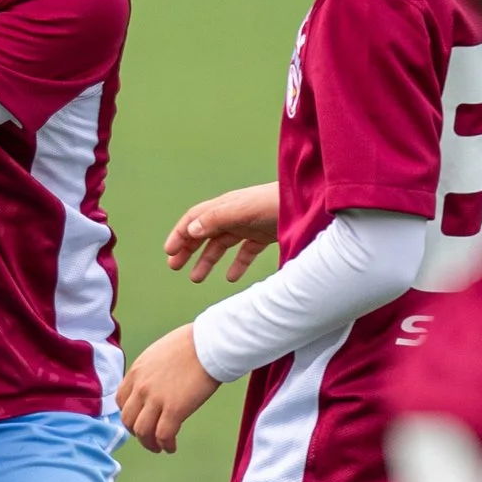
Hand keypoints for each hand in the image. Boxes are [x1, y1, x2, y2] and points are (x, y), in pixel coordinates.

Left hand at [117, 325, 221, 454]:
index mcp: (136, 372)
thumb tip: (156, 384)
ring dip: (149, 443)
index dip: (129, 414)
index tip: (139, 420)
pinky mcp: (174, 409)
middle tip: (148, 437)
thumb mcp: (159, 354)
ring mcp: (156, 399)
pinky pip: (163, 435)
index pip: (121, 400)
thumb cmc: (192, 344)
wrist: (209, 343)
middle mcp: (141, 387)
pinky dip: (165, 445)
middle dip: (136, 432)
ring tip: (159, 447)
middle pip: (128, 419)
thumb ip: (151, 371)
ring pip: (142, 431)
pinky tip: (172, 447)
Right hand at [165, 183, 279, 283]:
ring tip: (196, 278)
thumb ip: (216, 219)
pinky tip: (231, 278)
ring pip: (221, 244)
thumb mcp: (243, 211)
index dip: (179, 234)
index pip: (195, 219)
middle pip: (204, 232)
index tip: (169, 253)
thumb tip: (190, 231)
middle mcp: (234, 215)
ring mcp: (249, 225)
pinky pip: (245, 252)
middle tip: (174, 267)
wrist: (311, 203)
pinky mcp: (264, 235)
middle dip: (187, 249)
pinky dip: (236, 264)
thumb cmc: (276, 202)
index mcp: (225, 206)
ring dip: (207, 260)